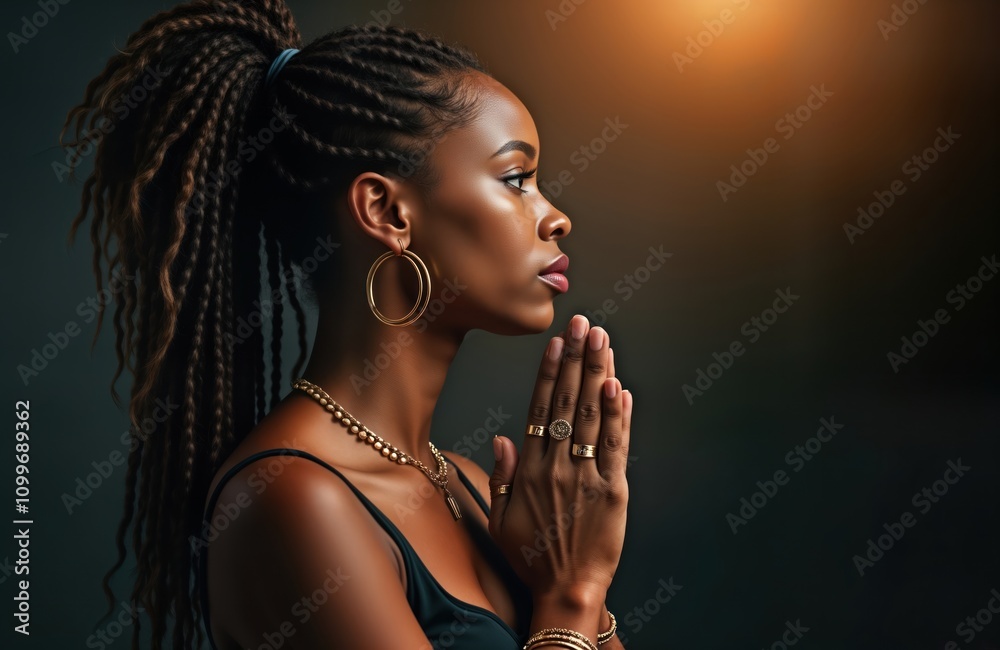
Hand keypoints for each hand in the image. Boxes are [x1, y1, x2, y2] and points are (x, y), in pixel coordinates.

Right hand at [488, 313, 632, 602]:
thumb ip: (501, 475)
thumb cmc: (532, 557)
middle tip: (584, 324)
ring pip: (593, 415)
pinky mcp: (613, 490)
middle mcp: (556, 465)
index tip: (556, 342)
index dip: (550, 372)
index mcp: (529, 469)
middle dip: (577, 358)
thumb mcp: (500, 518)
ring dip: (598, 373)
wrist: (565, 590)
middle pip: (568, 402)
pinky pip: (616, 445)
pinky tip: (620, 386)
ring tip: (602, 340)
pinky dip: (619, 414)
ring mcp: (586, 476)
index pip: (540, 408)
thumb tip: (502, 437)